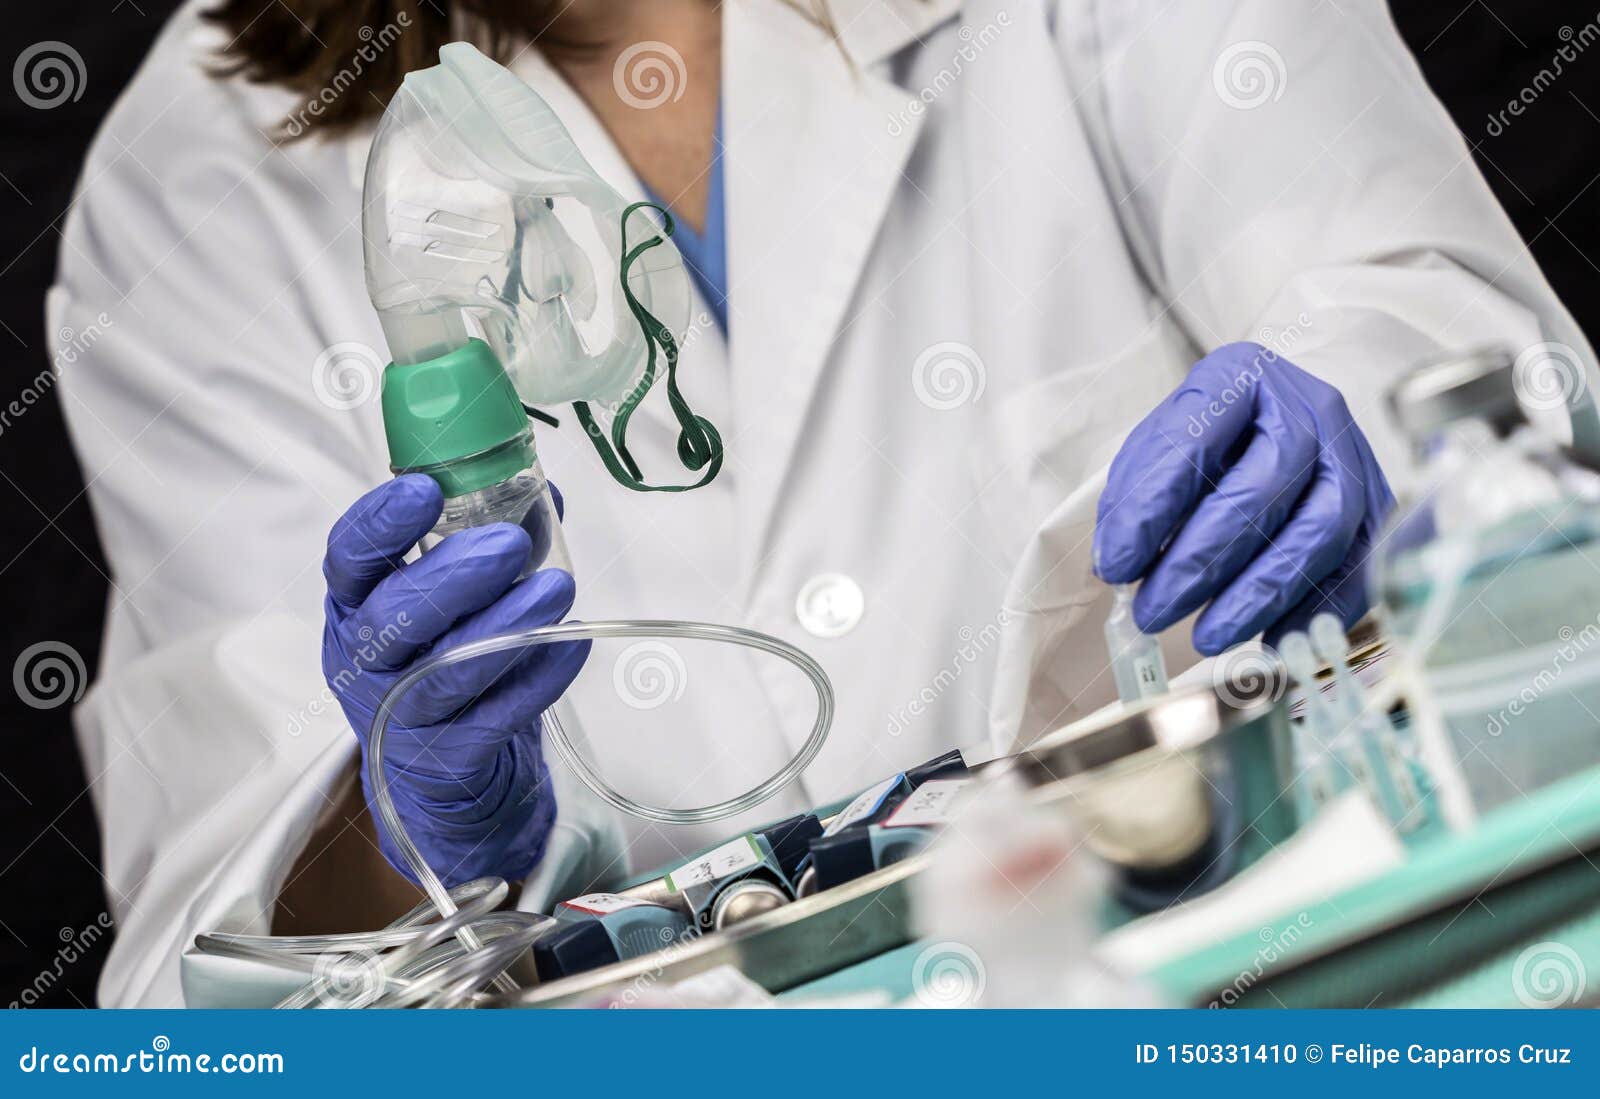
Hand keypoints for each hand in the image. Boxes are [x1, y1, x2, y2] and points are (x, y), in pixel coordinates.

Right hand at [321, 474, 588, 886]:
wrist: (430, 764)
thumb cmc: (433, 653)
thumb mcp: (435, 595)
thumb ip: (481, 537)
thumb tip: (542, 491)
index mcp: (354, 605)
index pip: (348, 559)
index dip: (380, 524)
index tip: (425, 488)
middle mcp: (367, 660)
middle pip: (394, 620)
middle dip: (453, 577)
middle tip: (509, 543)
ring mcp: (404, 713)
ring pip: (448, 672)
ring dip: (507, 626)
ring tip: (558, 588)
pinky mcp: (452, 754)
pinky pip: (498, 715)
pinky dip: (539, 677)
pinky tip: (571, 642)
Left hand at [1093, 342, 1392, 654]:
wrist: (1283, 415)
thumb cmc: (1210, 437)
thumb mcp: (1160, 445)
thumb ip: (1136, 497)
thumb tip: (1119, 566)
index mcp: (1240, 377)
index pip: (1193, 443)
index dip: (1151, 512)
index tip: (1116, 566)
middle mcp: (1308, 408)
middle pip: (1261, 492)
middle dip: (1199, 564)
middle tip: (1153, 611)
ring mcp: (1353, 455)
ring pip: (1317, 531)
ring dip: (1257, 595)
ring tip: (1207, 636)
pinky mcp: (1379, 504)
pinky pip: (1358, 566)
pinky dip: (1314, 610)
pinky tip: (1270, 639)